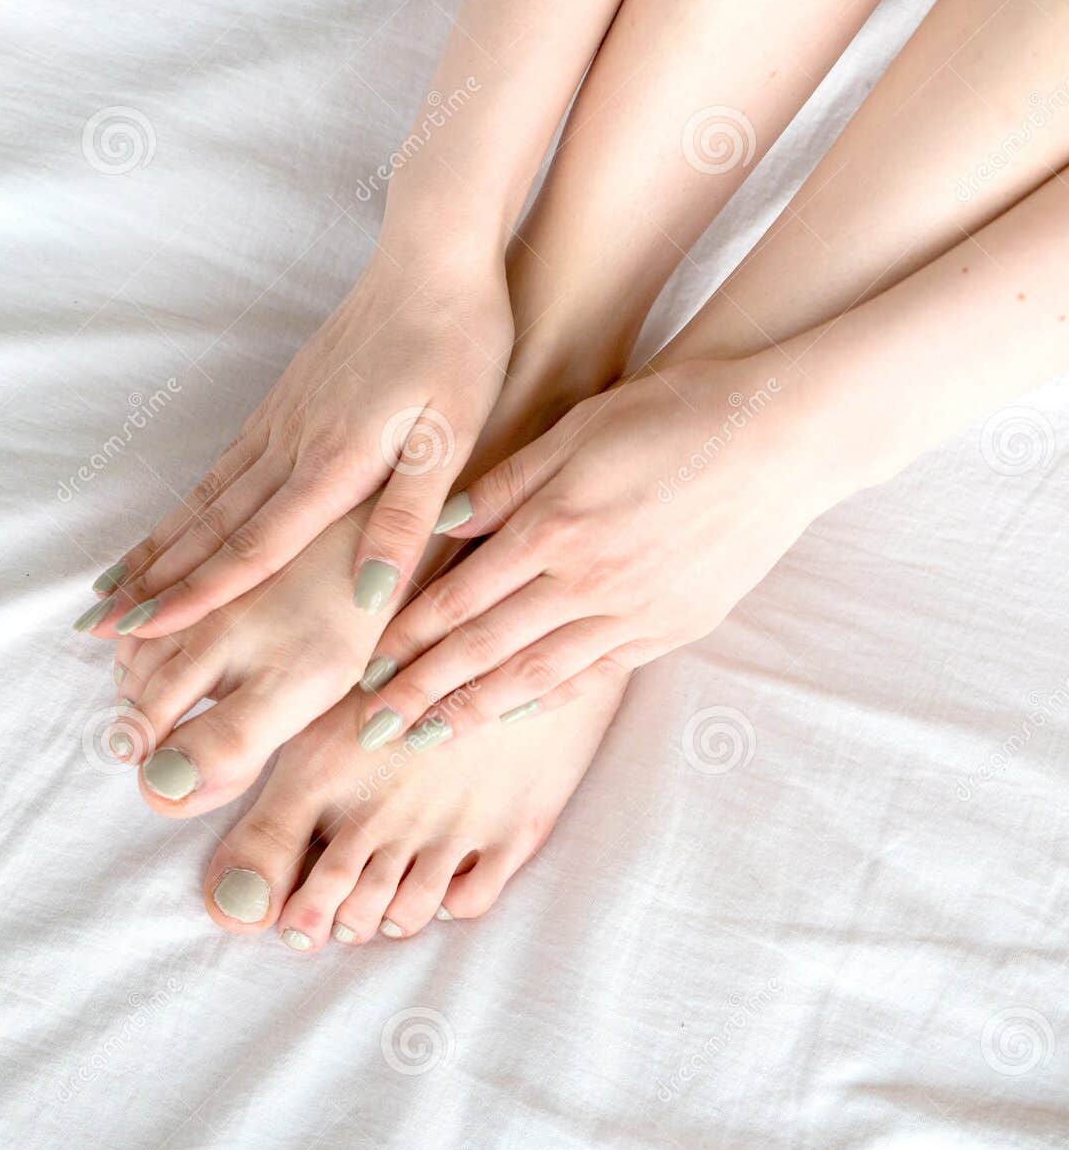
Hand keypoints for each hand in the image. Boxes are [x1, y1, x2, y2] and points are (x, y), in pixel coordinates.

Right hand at [89, 250, 513, 638]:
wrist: (432, 258)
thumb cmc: (455, 348)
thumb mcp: (452, 437)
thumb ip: (405, 519)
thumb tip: (367, 599)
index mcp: (332, 465)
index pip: (252, 548)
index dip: (198, 596)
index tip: (144, 630)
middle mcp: (291, 448)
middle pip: (210, 531)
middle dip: (153, 584)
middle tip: (98, 627)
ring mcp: (279, 425)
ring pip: (204, 502)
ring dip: (155, 550)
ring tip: (109, 589)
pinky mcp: (281, 407)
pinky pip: (219, 470)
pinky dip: (183, 509)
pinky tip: (165, 530)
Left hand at [357, 357, 846, 748]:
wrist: (784, 433)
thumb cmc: (674, 413)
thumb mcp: (577, 428)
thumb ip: (504, 483)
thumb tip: (437, 522)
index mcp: (553, 527)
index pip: (458, 599)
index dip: (406, 641)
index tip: (366, 671)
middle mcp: (586, 580)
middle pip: (484, 650)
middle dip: (422, 693)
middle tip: (374, 728)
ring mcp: (633, 610)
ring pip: (536, 674)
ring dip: (475, 709)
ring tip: (429, 736)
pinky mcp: (673, 624)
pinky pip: (597, 673)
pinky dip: (548, 697)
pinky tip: (514, 713)